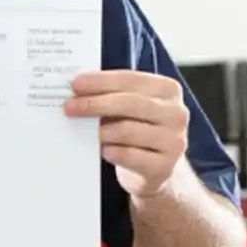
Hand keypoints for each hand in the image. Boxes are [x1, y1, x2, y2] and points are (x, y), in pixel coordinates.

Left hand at [64, 70, 189, 197]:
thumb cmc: (137, 127)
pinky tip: (101, 149)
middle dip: (95, 104)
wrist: (156, 167)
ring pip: (128, 130)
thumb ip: (111, 93)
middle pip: (130, 103)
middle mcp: (176, 114)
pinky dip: (110, 151)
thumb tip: (77, 88)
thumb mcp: (130, 106)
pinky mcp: (163, 167)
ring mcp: (173, 142)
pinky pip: (130, 156)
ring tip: (81, 129)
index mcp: (168, 90)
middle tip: (69, 107)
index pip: (131, 79)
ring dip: (100, 130)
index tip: (75, 84)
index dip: (100, 81)